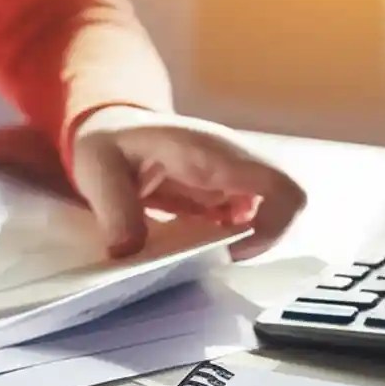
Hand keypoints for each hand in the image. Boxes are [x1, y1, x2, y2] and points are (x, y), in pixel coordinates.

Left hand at [70, 108, 305, 259]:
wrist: (112, 127)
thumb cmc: (108, 142)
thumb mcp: (97, 169)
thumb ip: (114, 209)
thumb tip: (130, 253)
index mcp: (213, 153)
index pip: (280, 186)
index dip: (273, 228)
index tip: (231, 251)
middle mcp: (234, 163)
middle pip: (287, 202)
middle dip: (260, 240)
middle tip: (214, 258)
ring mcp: (233, 178)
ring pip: (270, 214)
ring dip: (243, 242)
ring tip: (200, 256)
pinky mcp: (225, 193)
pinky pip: (247, 220)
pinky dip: (228, 242)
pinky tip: (194, 249)